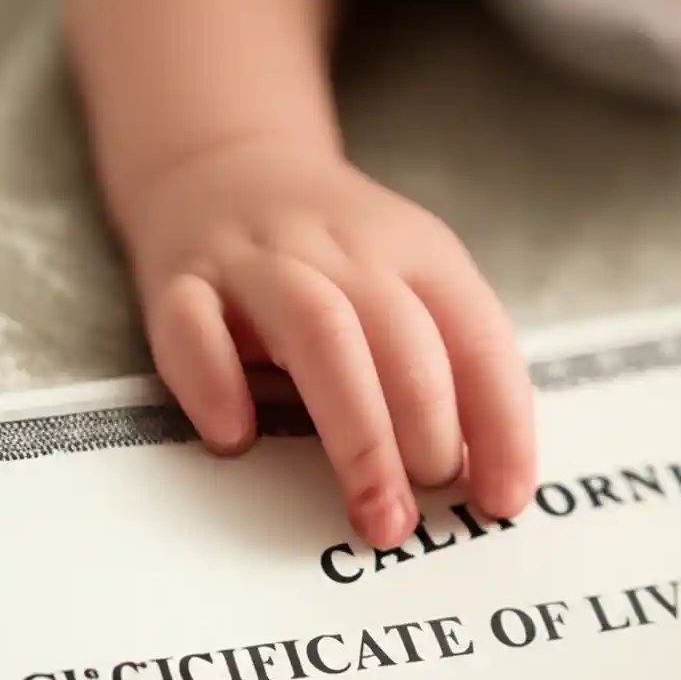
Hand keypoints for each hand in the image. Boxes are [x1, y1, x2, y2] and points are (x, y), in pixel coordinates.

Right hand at [115, 137, 536, 547]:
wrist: (221, 164)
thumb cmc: (329, 250)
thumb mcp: (408, 273)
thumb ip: (446, 356)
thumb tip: (483, 476)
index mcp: (416, 250)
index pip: (478, 337)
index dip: (501, 425)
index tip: (501, 501)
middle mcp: (341, 250)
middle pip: (400, 337)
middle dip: (422, 437)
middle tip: (419, 515)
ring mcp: (256, 261)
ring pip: (316, 330)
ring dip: (354, 429)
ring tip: (371, 510)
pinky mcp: (179, 280)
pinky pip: (192, 326)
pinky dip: (214, 383)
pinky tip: (235, 438)